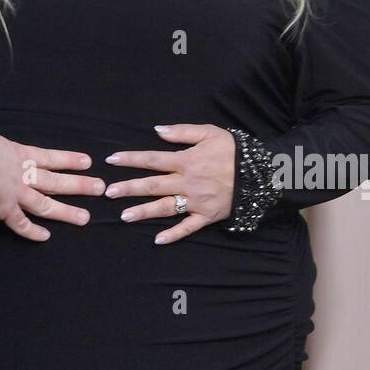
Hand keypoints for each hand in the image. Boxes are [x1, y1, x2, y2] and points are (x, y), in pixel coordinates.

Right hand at [0, 133, 104, 241]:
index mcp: (20, 154)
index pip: (51, 157)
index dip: (70, 160)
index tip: (87, 161)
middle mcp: (23, 174)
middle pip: (57, 181)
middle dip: (79, 185)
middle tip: (99, 188)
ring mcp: (15, 193)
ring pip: (46, 205)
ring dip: (66, 212)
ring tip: (85, 218)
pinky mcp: (3, 209)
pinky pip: (21, 223)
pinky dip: (33, 231)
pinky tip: (46, 236)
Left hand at [104, 123, 234, 243]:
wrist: (261, 173)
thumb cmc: (233, 150)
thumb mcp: (209, 133)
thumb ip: (182, 131)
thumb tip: (157, 130)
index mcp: (186, 160)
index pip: (152, 159)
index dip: (131, 159)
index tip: (111, 160)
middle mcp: (188, 182)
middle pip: (153, 185)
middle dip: (129, 188)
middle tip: (108, 193)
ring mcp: (197, 201)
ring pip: (165, 208)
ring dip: (144, 212)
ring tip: (124, 216)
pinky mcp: (207, 216)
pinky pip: (188, 227)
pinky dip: (174, 234)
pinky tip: (158, 240)